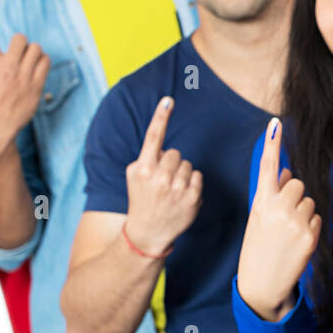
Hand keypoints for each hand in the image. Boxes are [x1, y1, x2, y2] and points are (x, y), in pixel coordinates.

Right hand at [0, 0, 49, 150]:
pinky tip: (37, 70)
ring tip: (29, 64)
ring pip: (36, 48)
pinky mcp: (36, 84)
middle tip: (19, 56)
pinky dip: (43, 62)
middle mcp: (6, 65)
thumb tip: (5, 53)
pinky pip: (46, 62)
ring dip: (34, 53)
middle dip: (22, 44)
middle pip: (21, 38)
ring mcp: (22, 74)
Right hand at [123, 96, 202, 256]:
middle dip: (170, 163)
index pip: (153, 137)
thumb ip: (146, 157)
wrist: (148, 232)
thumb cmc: (142, 198)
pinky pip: (198, 176)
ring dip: (181, 174)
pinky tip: (181, 196)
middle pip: (175, 152)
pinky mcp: (192, 198)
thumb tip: (162, 143)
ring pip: (188, 164)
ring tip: (171, 190)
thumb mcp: (134, 176)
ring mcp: (177, 189)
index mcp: (143, 169)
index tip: (168, 100)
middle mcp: (160, 177)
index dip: (161, 117)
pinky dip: (191, 183)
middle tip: (162, 180)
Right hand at [237, 117, 322, 321]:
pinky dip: (311, 227)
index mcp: (261, 202)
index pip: (267, 167)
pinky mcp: (310, 236)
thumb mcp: (259, 218)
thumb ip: (272, 194)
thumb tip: (285, 171)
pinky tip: (298, 242)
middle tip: (284, 216)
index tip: (275, 122)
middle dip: (294, 195)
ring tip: (289, 232)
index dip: (271, 144)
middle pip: (297, 183)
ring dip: (303, 212)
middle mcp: (278, 208)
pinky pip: (318, 218)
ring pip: (310, 201)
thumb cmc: (258, 247)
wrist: (262, 283)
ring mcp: (295, 222)